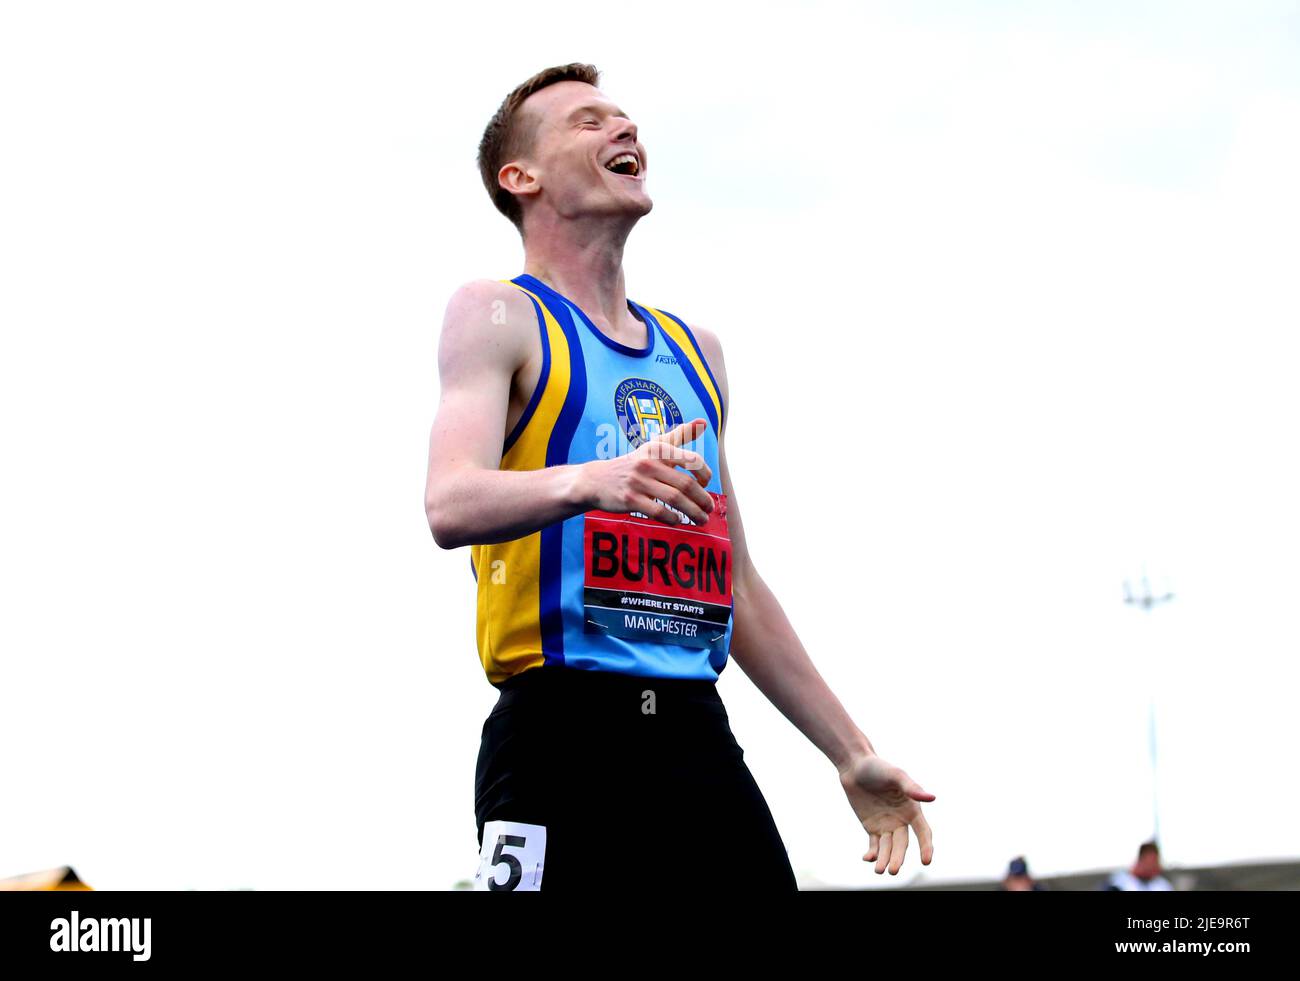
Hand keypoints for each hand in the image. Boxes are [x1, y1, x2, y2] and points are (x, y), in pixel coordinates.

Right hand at [581, 417, 715, 525]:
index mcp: (658, 449)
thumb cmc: (633, 464)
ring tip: (701, 519)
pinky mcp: (630, 499)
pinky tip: (678, 520)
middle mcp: (648, 463)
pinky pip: (658, 511)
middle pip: (685, 484)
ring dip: (692, 512)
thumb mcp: (654, 446)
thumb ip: (679, 435)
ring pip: (675, 499)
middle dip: (702, 499)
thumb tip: (703, 422)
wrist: (596, 480)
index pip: (691, 460)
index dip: (705, 474)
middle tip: (709, 508)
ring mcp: (638, 482)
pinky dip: (672, 518)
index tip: (706, 484)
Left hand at [838, 751, 934, 874]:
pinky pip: (874, 845)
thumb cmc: (878, 767)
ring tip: (879, 870)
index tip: (926, 861)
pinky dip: (872, 853)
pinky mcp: (871, 827)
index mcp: (912, 809)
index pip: (923, 832)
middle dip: (898, 858)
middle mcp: (901, 820)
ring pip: (888, 848)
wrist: (855, 767)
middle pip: (903, 844)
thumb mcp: (896, 775)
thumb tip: (932, 798)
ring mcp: (886, 825)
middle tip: (893, 871)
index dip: (926, 847)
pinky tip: (867, 858)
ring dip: (885, 860)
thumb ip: (912, 788)